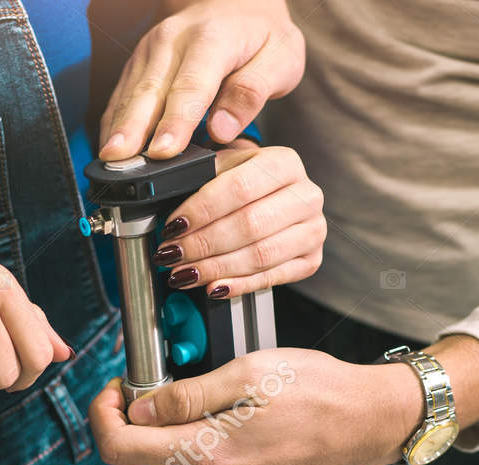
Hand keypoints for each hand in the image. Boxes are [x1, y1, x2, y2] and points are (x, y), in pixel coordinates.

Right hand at [100, 0, 304, 159]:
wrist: (240, 5)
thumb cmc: (263, 38)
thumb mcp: (281, 58)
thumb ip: (253, 92)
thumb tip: (221, 129)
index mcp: (212, 38)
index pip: (191, 86)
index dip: (175, 122)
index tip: (164, 152)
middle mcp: (174, 39)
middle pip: (150, 90)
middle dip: (134, 129)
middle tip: (121, 161)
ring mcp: (151, 49)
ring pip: (131, 94)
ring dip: (118, 128)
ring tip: (109, 160)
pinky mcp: (139, 62)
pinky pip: (121, 95)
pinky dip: (114, 122)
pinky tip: (109, 148)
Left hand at [155, 143, 323, 298]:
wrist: (277, 198)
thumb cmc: (246, 182)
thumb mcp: (225, 165)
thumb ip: (203, 174)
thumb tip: (166, 189)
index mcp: (284, 163)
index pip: (239, 188)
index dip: (202, 210)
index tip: (174, 226)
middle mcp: (306, 195)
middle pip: (249, 225)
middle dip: (202, 244)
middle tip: (172, 254)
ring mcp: (312, 230)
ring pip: (260, 255)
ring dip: (216, 268)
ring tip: (185, 273)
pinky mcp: (311, 260)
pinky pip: (272, 278)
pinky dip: (238, 285)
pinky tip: (213, 287)